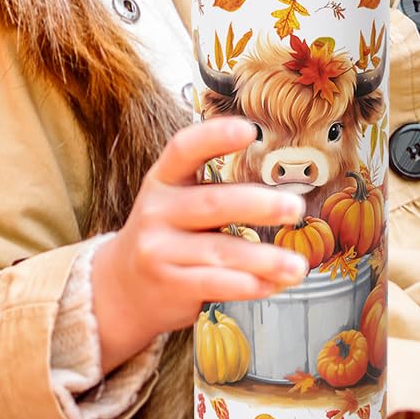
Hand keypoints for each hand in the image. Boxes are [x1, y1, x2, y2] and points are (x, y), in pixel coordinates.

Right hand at [91, 117, 308, 374]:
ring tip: (297, 265)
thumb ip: (211, 190)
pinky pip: (214, 284)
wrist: (122, 288)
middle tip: (295, 208)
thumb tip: (280, 188)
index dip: (214, 136)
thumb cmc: (166, 236)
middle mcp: (157, 210)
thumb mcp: (174, 202)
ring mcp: (159, 249)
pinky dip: (247, 285)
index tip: (249, 130)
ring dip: (264, 259)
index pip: (183, 149)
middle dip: (258, 205)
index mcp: (162, 180)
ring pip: (219, 251)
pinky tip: (271, 284)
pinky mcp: (168, 284)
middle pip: (212, 202)